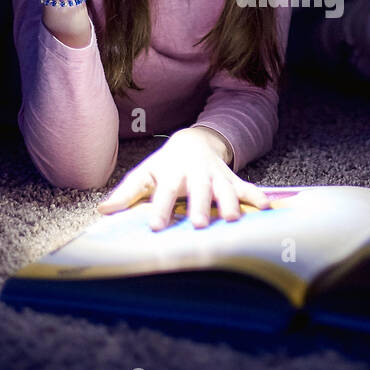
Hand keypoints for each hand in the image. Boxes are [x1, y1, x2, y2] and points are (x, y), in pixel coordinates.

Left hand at [97, 127, 269, 229]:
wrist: (193, 142)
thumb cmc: (165, 166)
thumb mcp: (144, 175)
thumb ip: (126, 194)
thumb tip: (102, 211)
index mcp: (172, 174)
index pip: (165, 192)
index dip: (161, 208)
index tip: (156, 227)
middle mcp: (196, 174)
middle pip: (198, 190)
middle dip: (199, 206)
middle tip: (198, 224)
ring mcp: (216, 177)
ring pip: (224, 189)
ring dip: (229, 203)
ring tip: (233, 219)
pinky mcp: (232, 180)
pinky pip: (246, 188)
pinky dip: (257, 197)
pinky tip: (267, 208)